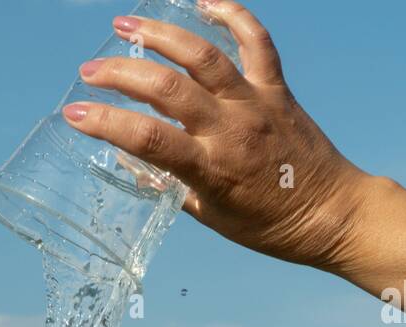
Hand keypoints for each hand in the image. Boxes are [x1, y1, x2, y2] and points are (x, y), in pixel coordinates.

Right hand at [64, 1, 372, 273]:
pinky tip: (203, 3)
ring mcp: (255, 103)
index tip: (74, 113)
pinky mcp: (277, 89)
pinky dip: (231, 15)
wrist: (331, 214)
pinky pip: (256, 42)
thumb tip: (128, 159)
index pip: (146, 139)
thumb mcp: (209, 215)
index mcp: (210, 168)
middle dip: (121, 74)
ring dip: (163, 34)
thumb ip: (168, 184)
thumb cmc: (268, 225)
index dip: (104, 123)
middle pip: (167, 89)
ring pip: (205, 55)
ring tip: (128, 23)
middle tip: (90, 70)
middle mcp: (231, 129)